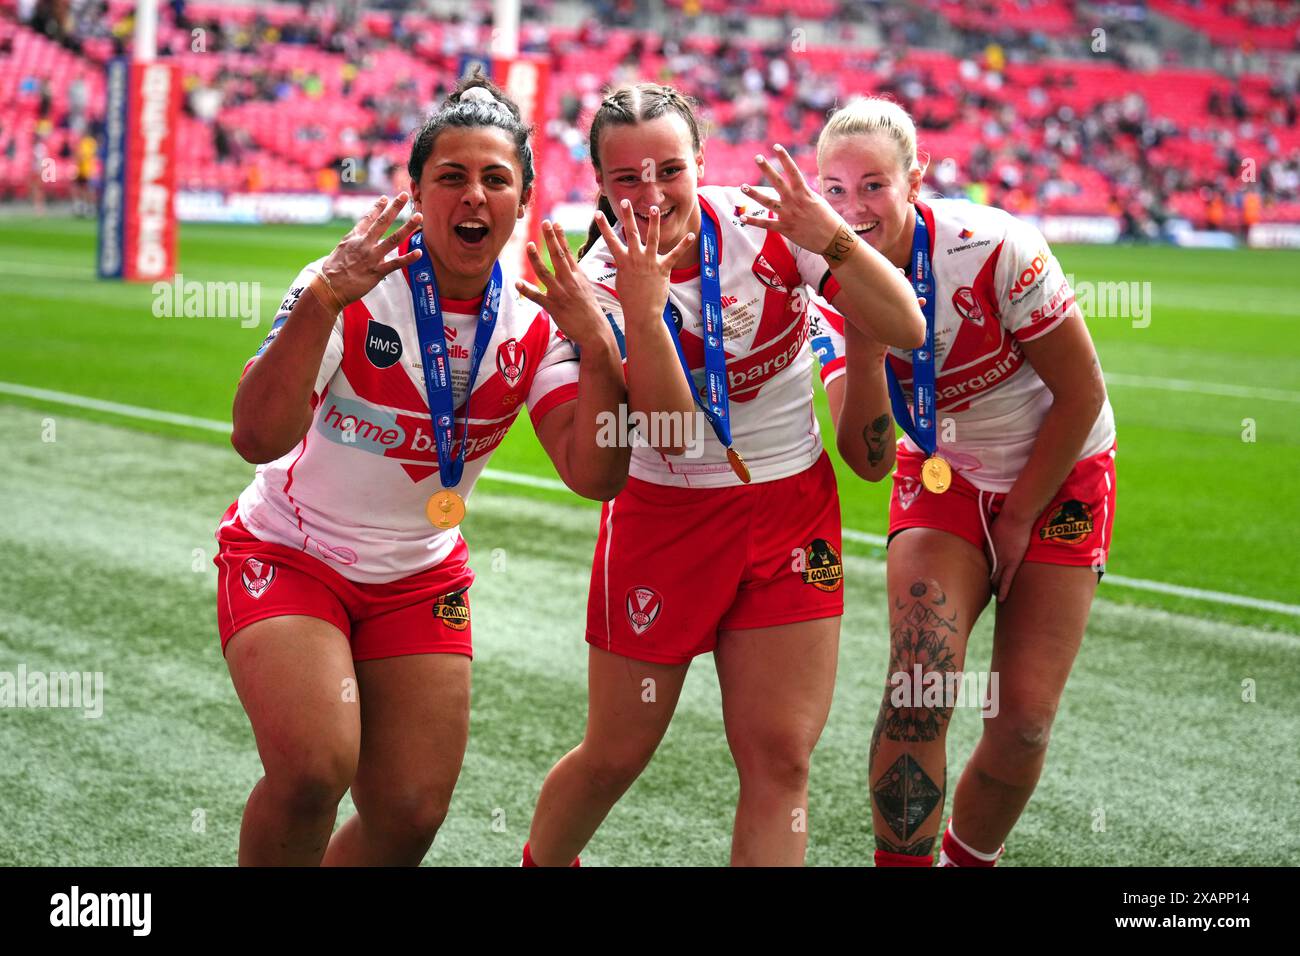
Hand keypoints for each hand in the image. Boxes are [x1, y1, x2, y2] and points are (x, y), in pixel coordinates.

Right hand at [319, 193, 422, 307]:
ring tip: (418, 217)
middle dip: (395, 208)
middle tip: (405, 196)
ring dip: (407, 227)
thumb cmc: (333, 270)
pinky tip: (419, 253)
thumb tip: (359, 236)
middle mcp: (364, 244)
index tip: (385, 198)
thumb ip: (353, 241)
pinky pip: (395, 263)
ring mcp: (372, 257)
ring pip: (394, 239)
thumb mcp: (341, 249)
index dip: (377, 207)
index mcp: (354, 237)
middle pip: (383, 222)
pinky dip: (408, 258)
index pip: (368, 218)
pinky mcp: (377, 271)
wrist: (329, 287)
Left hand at [516, 220, 609, 349]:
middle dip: (550, 239)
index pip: (568, 252)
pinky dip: (527, 290)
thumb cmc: (589, 309)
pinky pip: (537, 297)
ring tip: (529, 245)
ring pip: (546, 273)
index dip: (560, 237)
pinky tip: (517, 282)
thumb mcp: (586, 287)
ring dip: (536, 259)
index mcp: (578, 275)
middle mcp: (569, 281)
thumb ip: (575, 274)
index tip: (554, 223)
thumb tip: (568, 263)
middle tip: (544, 223)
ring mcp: (561, 293)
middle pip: (558, 256)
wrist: (595, 330)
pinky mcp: (553, 307)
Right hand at [596, 199, 695, 325]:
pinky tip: (690, 235)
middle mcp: (636, 259)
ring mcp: (650, 263)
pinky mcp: (663, 269)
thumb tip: (623, 258)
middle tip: (625, 201)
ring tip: (654, 208)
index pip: (610, 240)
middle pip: (631, 233)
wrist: (642, 313)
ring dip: (653, 222)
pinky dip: (683, 245)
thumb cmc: (630, 298)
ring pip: (652, 238)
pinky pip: (675, 254)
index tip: (597, 213)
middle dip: (627, 216)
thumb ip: (624, 265)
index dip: (603, 226)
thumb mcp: (621, 279)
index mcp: (623, 261)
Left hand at [739, 144, 845, 254]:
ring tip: (743, 186)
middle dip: (767, 169)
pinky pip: (766, 224)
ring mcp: (788, 214)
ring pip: (767, 201)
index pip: (793, 170)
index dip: (784, 157)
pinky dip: (753, 220)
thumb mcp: (819, 201)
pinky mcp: (785, 228)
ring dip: (754, 194)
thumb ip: (806, 194)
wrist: (833, 240)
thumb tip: (802, 187)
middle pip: (777, 181)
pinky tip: (742, 217)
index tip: (776, 146)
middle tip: (757, 157)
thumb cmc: (829, 220)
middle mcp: (794, 201)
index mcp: (804, 192)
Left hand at [989, 509, 1034, 602]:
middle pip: (986, 574)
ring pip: (995, 579)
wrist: (1015, 516)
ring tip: (993, 596)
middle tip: (982, 592)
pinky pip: (1006, 580)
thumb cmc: (1006, 518)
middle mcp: (991, 557)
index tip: (977, 578)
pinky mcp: (1013, 562)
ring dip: (994, 588)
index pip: (981, 565)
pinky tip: (1001, 599)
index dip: (980, 573)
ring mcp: (1002, 560)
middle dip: (985, 583)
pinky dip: (1003, 591)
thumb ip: (991, 535)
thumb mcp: (993, 527)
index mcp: (986, 549)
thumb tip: (991, 536)